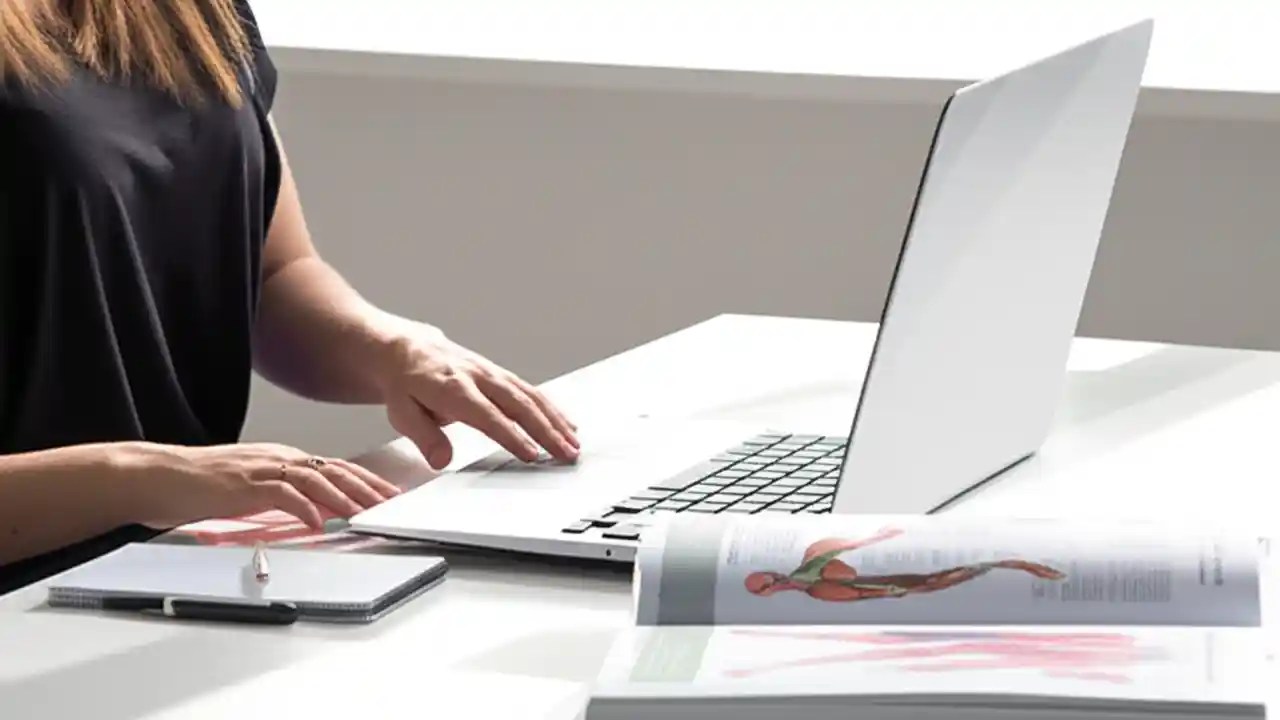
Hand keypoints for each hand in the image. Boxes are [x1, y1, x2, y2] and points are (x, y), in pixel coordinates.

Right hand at [126, 442, 401, 529]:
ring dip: (343, 499)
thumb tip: (312, 512)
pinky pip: (282, 494)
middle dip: (366, 488)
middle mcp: (278, 459)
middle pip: (333, 471)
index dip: (364, 481)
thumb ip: (281, 494)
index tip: (387, 494)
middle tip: (390, 504)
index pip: (333, 467)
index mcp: (282, 458)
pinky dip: (303, 508)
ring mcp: (262, 470)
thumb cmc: (200, 485)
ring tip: (364, 514)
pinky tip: (318, 522)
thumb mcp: (251, 487)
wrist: (159, 475)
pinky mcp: (244, 486)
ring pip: (315, 479)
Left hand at [377, 324, 578, 468]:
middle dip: (547, 430)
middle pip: (519, 405)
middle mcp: (478, 377)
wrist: (406, 349)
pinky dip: (552, 408)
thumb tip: (442, 460)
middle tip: (566, 454)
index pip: (488, 416)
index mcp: (453, 388)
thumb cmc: (405, 383)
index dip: (512, 436)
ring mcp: (493, 373)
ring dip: (556, 420)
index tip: (532, 454)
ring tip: (574, 444)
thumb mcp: (401, 412)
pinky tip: (567, 424)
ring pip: (531, 396)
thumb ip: (423, 436)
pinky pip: (531, 390)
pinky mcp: (500, 374)